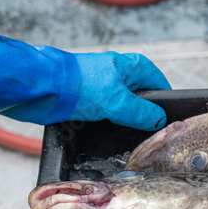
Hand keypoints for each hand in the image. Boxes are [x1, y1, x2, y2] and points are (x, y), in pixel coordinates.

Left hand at [0, 28, 169, 129]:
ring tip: (127, 141)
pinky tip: (107, 138)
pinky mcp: (87, 102)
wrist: (38, 89)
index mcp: (132, 67)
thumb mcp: (118, 102)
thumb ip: (142, 113)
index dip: (165, 104)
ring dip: (122, 125)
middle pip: (142, 100)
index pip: (159, 85)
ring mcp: (102, 89)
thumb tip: (160, 121)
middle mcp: (119, 76)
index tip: (169, 124)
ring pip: (122, 111)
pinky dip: (106, 128)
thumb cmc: (78, 85)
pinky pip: (105, 118)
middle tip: (148, 138)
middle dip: (144, 118)